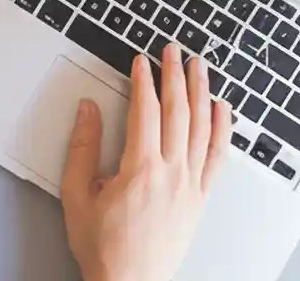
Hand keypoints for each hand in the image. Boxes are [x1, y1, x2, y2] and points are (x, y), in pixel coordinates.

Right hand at [62, 44, 231, 280]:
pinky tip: (222, 108)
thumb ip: (82, 148)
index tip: (141, 61)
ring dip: (201, 92)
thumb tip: (88, 111)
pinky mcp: (200, 198)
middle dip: (175, 75)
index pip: (145, 111)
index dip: (143, 81)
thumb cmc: (104, 247)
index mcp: (140, 170)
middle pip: (177, 111)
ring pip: (201, 127)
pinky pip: (217, 156)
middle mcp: (171, 174)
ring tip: (199, 67)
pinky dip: (222, 128)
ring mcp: (190, 185)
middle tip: (173, 51)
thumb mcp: (77, 195)